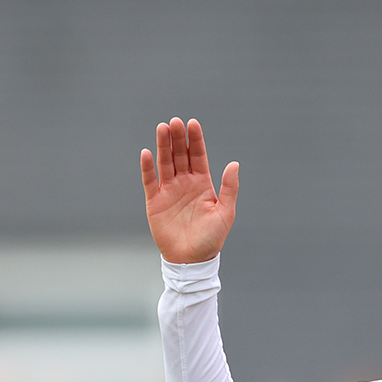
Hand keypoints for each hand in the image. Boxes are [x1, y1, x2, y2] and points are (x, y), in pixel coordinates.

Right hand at [141, 117, 238, 264]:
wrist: (191, 260)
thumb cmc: (212, 238)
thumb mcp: (225, 212)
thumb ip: (229, 188)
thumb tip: (234, 163)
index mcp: (202, 183)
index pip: (198, 155)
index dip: (195, 140)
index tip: (192, 123)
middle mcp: (185, 183)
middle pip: (179, 154)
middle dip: (177, 138)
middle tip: (174, 122)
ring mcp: (169, 190)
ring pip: (164, 163)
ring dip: (162, 146)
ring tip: (162, 128)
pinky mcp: (154, 201)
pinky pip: (149, 181)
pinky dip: (147, 167)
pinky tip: (147, 153)